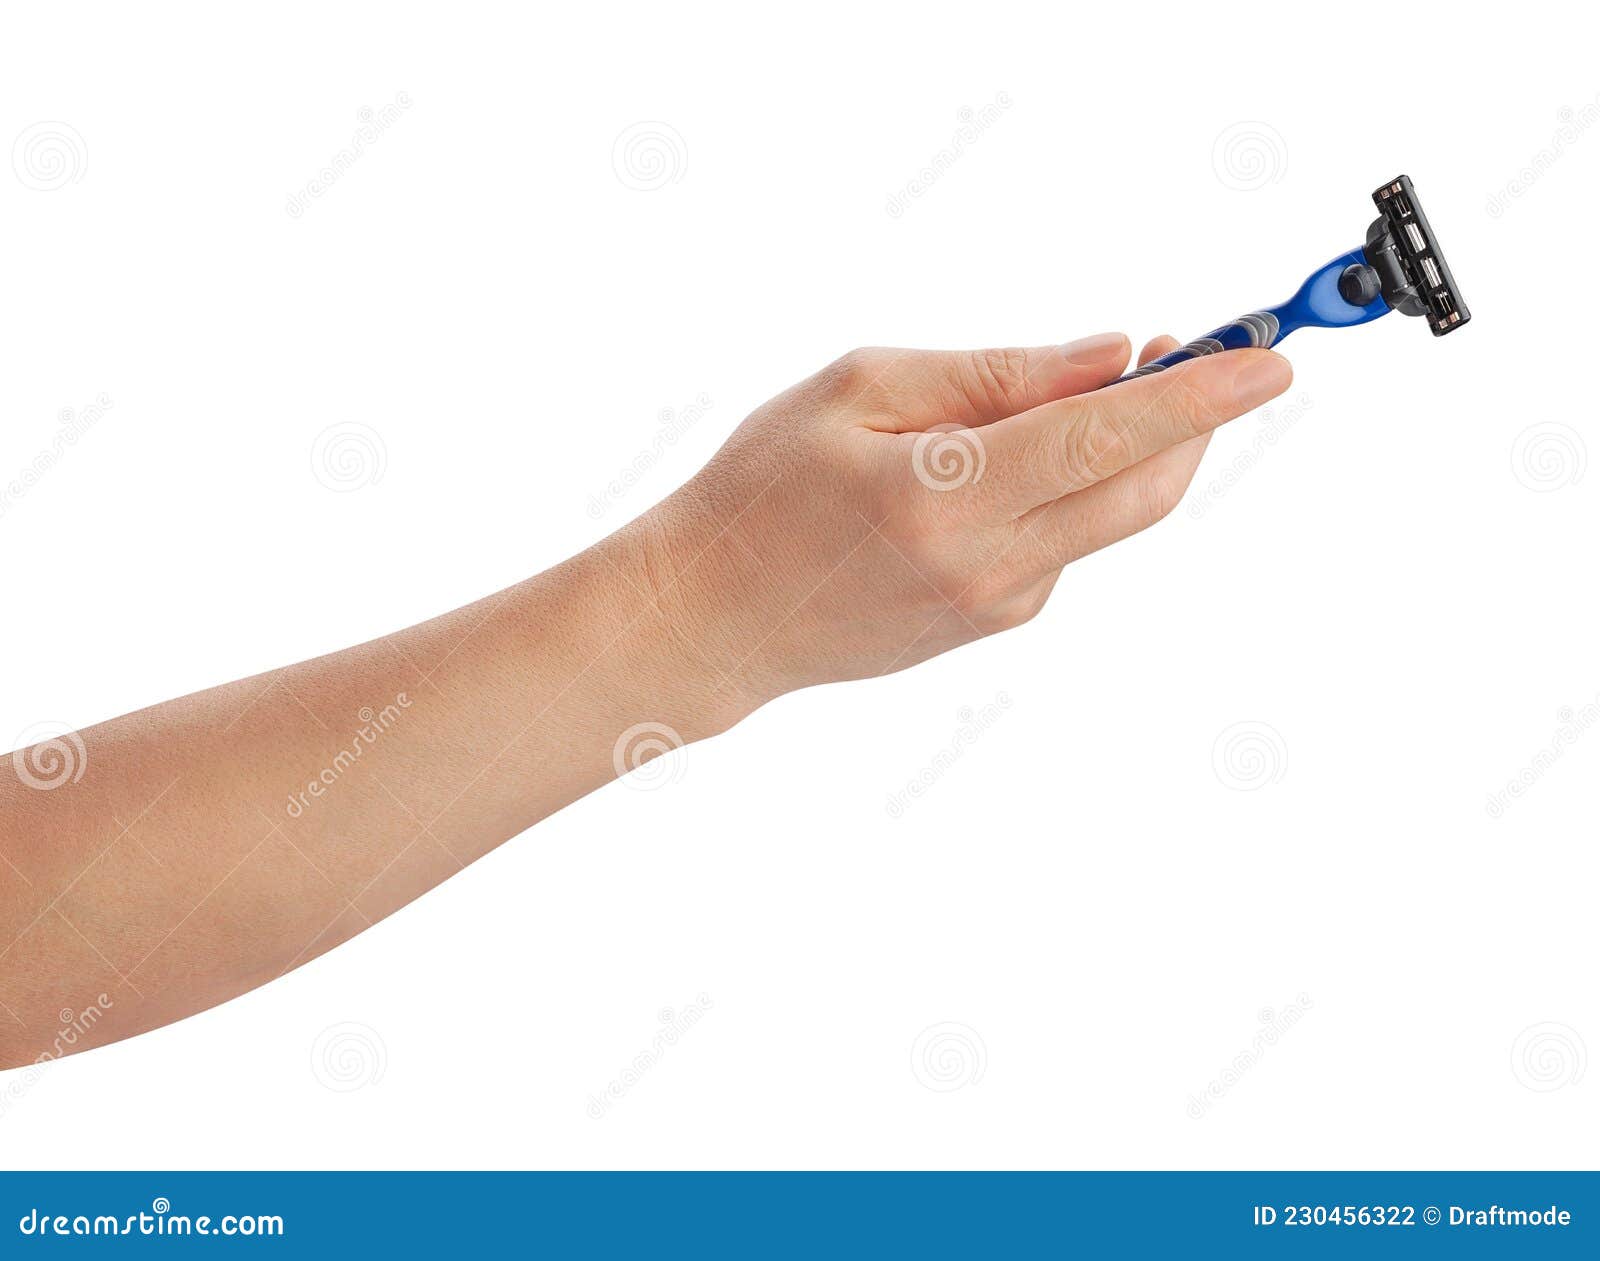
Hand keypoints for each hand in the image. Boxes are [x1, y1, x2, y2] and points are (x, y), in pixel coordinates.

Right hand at [634, 332, 1290, 717]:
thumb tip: (1109, 360)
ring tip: (1106, 381)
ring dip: (1135, 447)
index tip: (1271, 359)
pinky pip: (1065, 542)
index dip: (1199, 396)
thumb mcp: (858, 389)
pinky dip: (1077, 485)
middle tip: (1208, 347)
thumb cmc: (762, 488)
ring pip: (1110, 517)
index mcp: (945, 497)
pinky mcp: (995, 623)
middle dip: (1196, 420)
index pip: (1104, 440)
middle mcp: (989, 568)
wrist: (713, 617)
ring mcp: (999, 607)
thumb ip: (994, 376)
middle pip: (1142, 492)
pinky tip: (1023, 454)